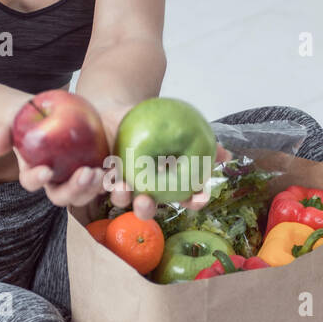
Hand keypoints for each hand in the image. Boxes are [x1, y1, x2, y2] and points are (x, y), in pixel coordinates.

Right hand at [0, 109, 106, 208]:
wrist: (62, 110)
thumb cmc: (34, 115)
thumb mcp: (18, 117)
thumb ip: (4, 132)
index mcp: (35, 173)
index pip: (32, 182)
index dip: (37, 178)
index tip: (46, 169)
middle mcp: (56, 183)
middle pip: (62, 196)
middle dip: (74, 188)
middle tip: (86, 173)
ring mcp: (77, 182)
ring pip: (85, 195)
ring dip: (94, 188)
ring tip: (104, 173)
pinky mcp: (97, 176)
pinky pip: (105, 184)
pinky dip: (112, 182)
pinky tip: (118, 171)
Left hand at [107, 134, 233, 221]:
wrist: (118, 113)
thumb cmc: (152, 123)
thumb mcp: (178, 127)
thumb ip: (201, 141)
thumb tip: (226, 154)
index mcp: (168, 185)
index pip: (186, 199)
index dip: (194, 201)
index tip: (199, 197)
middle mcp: (144, 191)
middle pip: (148, 209)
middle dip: (147, 208)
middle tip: (146, 200)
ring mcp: (120, 188)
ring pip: (121, 199)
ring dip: (121, 196)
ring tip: (121, 185)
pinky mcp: (98, 179)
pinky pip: (96, 184)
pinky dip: (97, 180)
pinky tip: (98, 171)